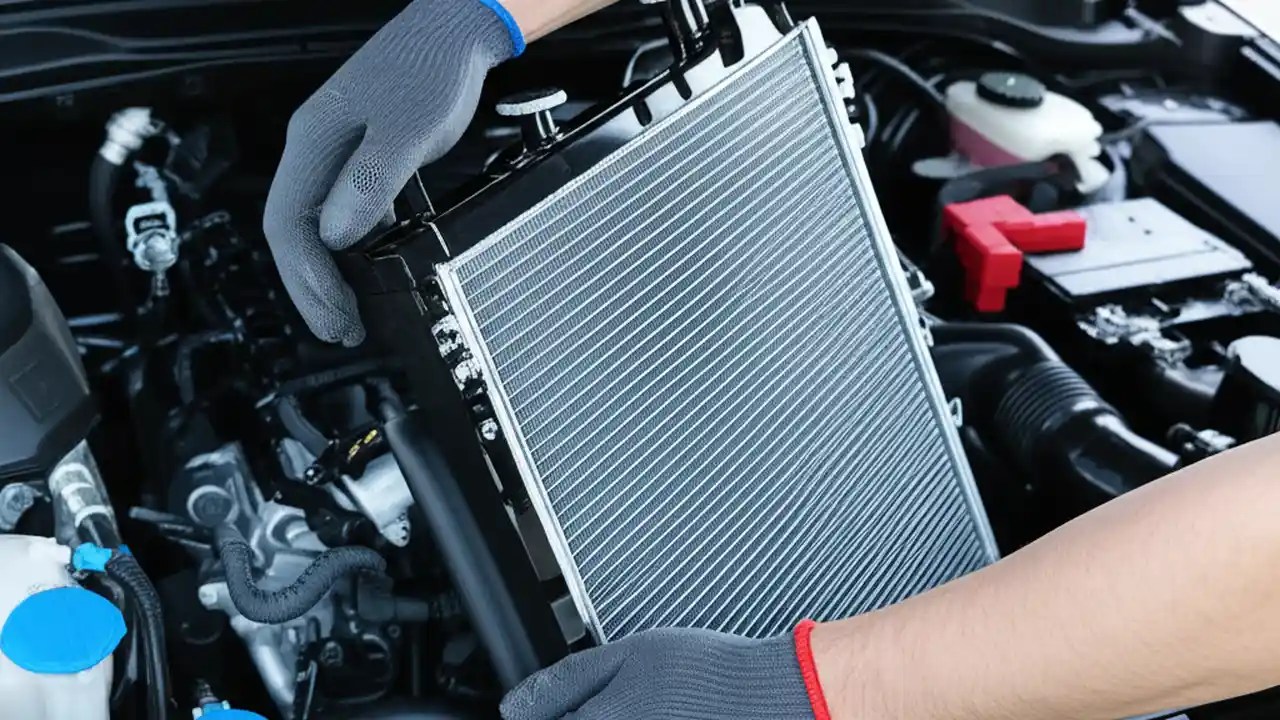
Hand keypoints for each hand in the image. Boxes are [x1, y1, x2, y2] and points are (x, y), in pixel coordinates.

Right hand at [263, 0, 522, 345]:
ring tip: (350, 316)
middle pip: (293, 233)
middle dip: (312, 289)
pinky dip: (352, 251)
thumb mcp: (407, 129)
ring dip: (330, 276)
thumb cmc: (433, 69)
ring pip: (316, 228)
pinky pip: (343, 215)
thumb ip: (371, 181)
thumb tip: (337, 235)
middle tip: (340, 331)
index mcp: (312, 141)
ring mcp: (337, 155)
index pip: (287, 225)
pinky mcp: (362, 160)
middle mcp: (315, 150)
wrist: (457, 31)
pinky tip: (370, 272)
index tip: (333, 315)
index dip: (305, 279)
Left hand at [500, 626, 822, 719]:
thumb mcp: (628, 656)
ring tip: (640, 708)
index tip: (553, 706)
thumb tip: (514, 706)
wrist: (772, 702)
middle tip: (616, 701)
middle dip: (578, 718)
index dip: (543, 715)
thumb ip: (565, 682)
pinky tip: (657, 717)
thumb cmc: (708, 676)